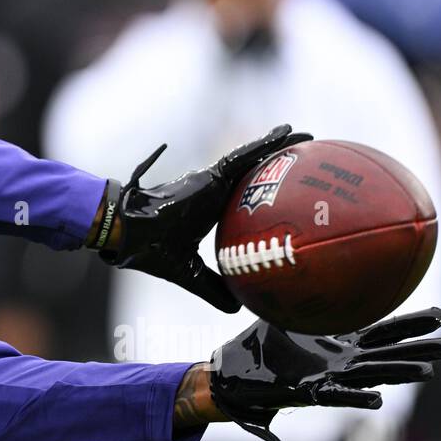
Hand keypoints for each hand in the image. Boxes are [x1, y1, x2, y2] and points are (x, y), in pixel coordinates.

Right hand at [93, 124, 311, 311]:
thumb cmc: (152, 249)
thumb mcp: (190, 273)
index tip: (292, 192)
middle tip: (309, 156)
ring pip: (252, 159)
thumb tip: (237, 307)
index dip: (268, 193)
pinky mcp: (211, 176)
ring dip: (278, 146)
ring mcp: (213, 181)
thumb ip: (212, 287)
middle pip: (254, 174)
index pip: (246, 199)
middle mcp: (215, 192)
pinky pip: (243, 157)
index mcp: (211, 211)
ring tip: (304, 135)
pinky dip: (266, 144)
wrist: (131, 233)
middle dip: (281, 164)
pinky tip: (287, 133)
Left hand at [208, 307, 440, 440]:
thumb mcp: (280, 311)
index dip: (409, 324)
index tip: (440, 315)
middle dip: (418, 350)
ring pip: (370, 376)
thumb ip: (295, 291)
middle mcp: (341, 362)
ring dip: (396, 373)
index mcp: (339, 343)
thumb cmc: (259, 344)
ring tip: (426, 372)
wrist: (235, 372)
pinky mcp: (310, 393)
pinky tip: (377, 400)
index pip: (382, 331)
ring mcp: (328, 378)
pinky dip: (356, 398)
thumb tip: (297, 252)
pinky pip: (337, 396)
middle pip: (388, 353)